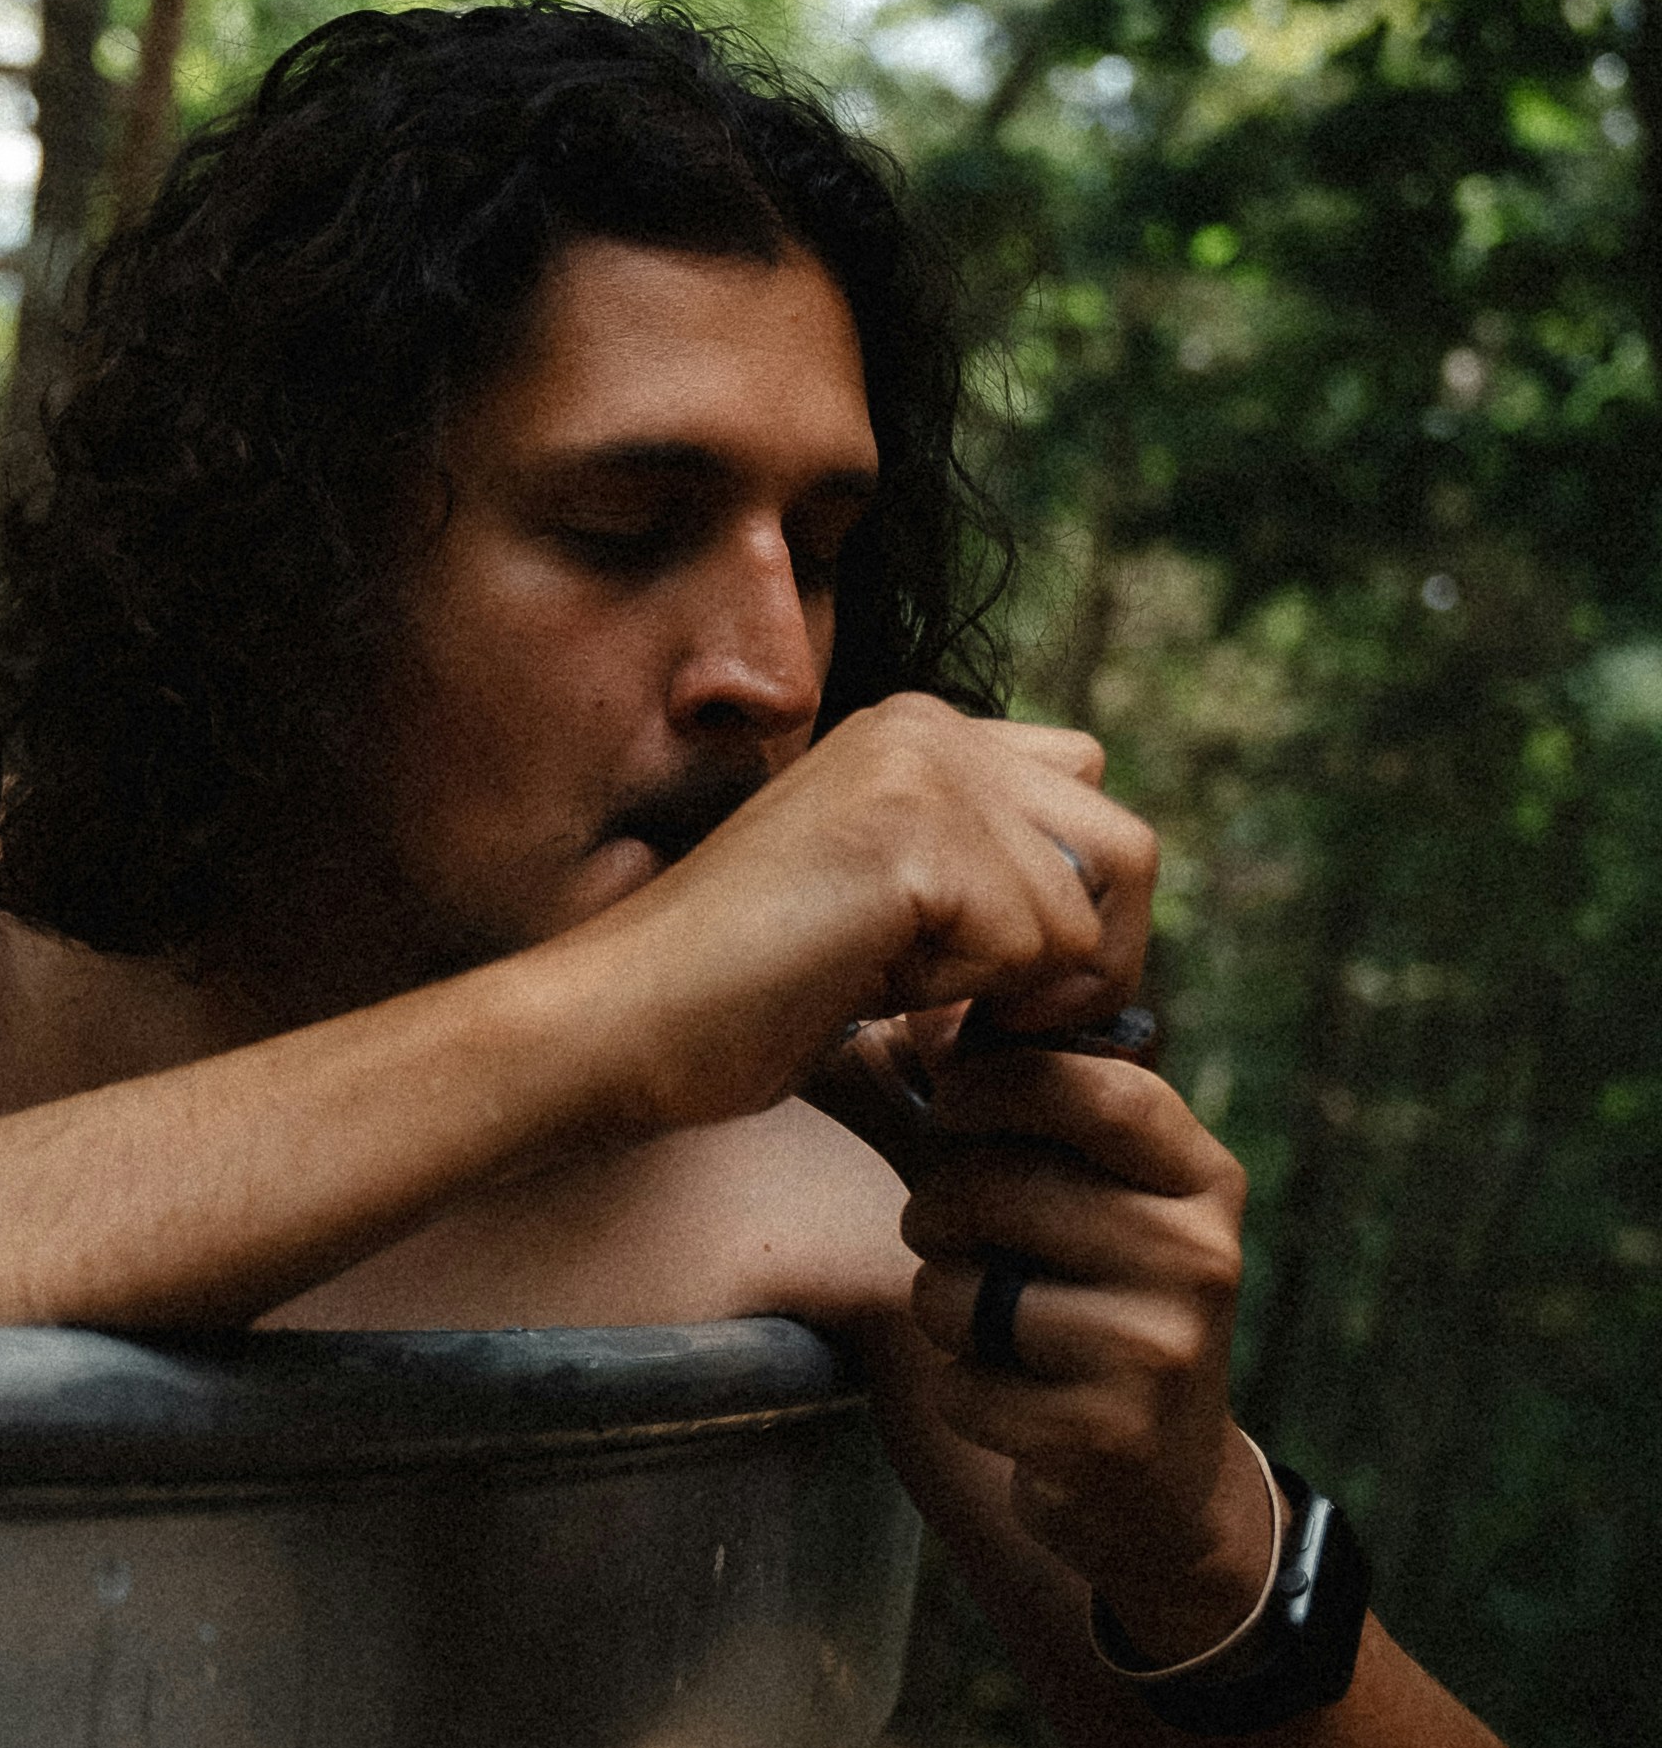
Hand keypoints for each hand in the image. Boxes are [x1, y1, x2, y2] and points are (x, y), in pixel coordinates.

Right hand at [598, 697, 1158, 1131]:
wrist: (622, 1020)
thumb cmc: (742, 994)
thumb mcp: (888, 909)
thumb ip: (983, 877)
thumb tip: (1113, 933)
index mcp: (916, 729)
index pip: (1090, 797)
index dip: (1072, 906)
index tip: (993, 983)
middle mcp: (928, 726)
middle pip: (1124, 845)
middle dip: (1087, 959)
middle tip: (989, 1021)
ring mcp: (921, 771)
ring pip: (1090, 910)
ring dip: (1018, 989)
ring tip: (908, 1001)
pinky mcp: (915, 837)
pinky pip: (1039, 948)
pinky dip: (973, 1003)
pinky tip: (876, 993)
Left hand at [897, 1038, 1268, 1645]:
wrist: (1157, 1484)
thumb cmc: (1086, 1305)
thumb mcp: (1071, 1199)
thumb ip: (990, 1114)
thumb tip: (893, 1016)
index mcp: (1201, 1177)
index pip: (1099, 1090)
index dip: (997, 1082)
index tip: (946, 1102)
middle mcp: (1200, 1254)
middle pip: (1000, 1188)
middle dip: (938, 1213)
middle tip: (949, 1238)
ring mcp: (1163, 1349)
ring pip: (967, 1292)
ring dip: (945, 1310)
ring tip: (995, 1329)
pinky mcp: (1113, 1436)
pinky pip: (964, 1387)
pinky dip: (961, 1396)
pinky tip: (1015, 1407)